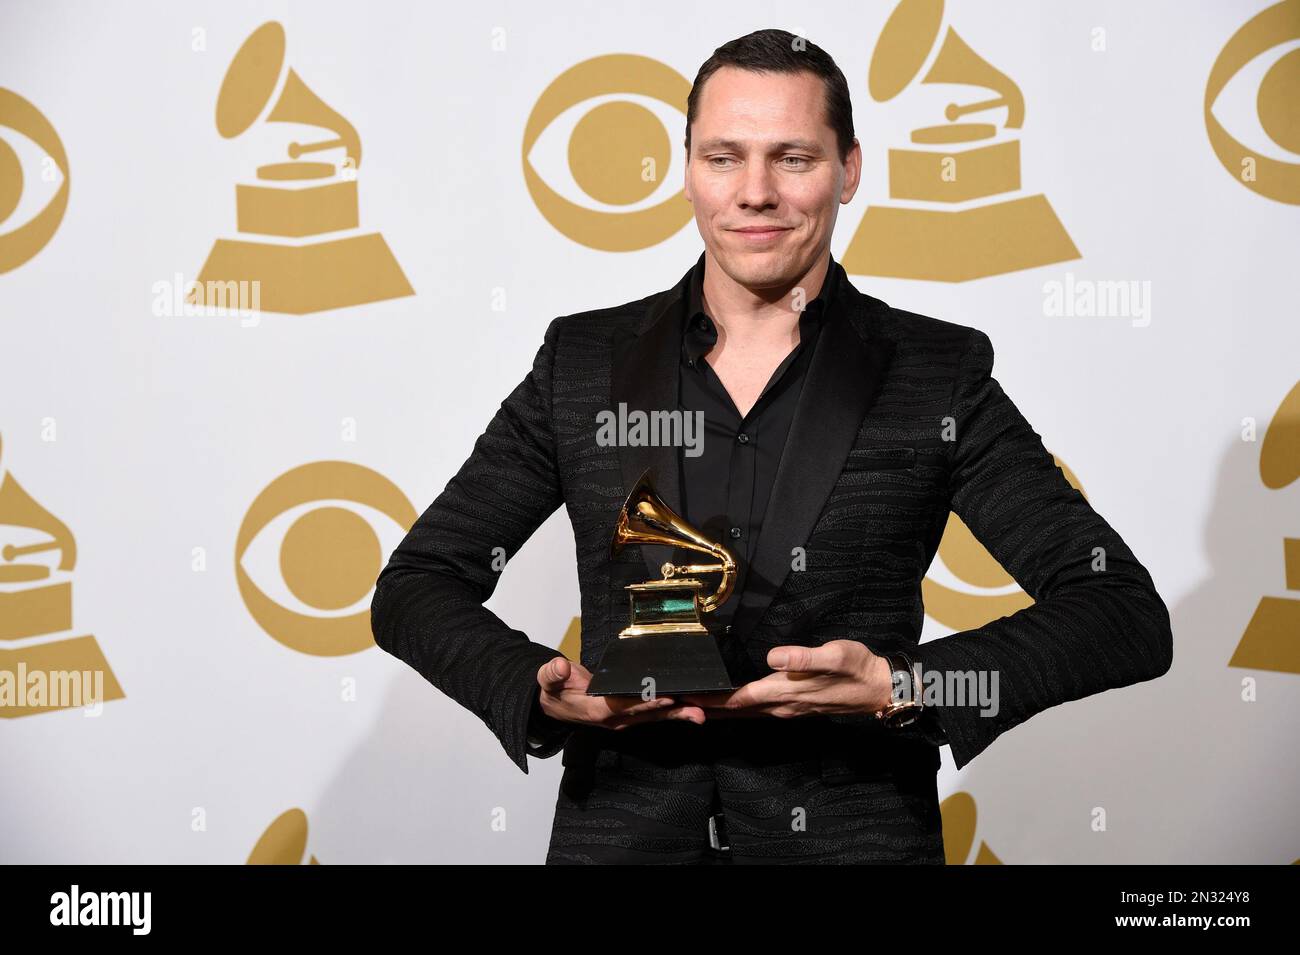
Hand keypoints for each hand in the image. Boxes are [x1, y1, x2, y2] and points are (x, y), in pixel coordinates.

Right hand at [536, 657, 707, 730]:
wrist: (554, 704)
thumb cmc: (555, 689)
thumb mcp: (548, 680)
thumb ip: (553, 674)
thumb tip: (559, 667)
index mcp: (596, 710)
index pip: (625, 706)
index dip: (646, 702)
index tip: (666, 697)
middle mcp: (613, 719)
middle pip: (646, 715)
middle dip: (672, 712)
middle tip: (697, 712)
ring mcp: (621, 720)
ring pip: (653, 717)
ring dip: (676, 715)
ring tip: (700, 713)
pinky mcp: (627, 716)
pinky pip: (651, 714)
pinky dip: (670, 711)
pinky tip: (688, 707)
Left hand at [676, 640, 893, 719]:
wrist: (878, 688)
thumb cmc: (857, 668)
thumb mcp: (835, 655)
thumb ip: (803, 657)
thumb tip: (773, 658)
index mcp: (785, 691)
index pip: (739, 698)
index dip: (710, 698)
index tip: (685, 696)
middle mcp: (782, 704)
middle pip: (735, 709)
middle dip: (706, 708)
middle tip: (676, 704)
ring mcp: (788, 708)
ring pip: (744, 713)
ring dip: (719, 710)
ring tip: (693, 706)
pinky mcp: (794, 706)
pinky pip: (757, 711)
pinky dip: (737, 709)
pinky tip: (730, 705)